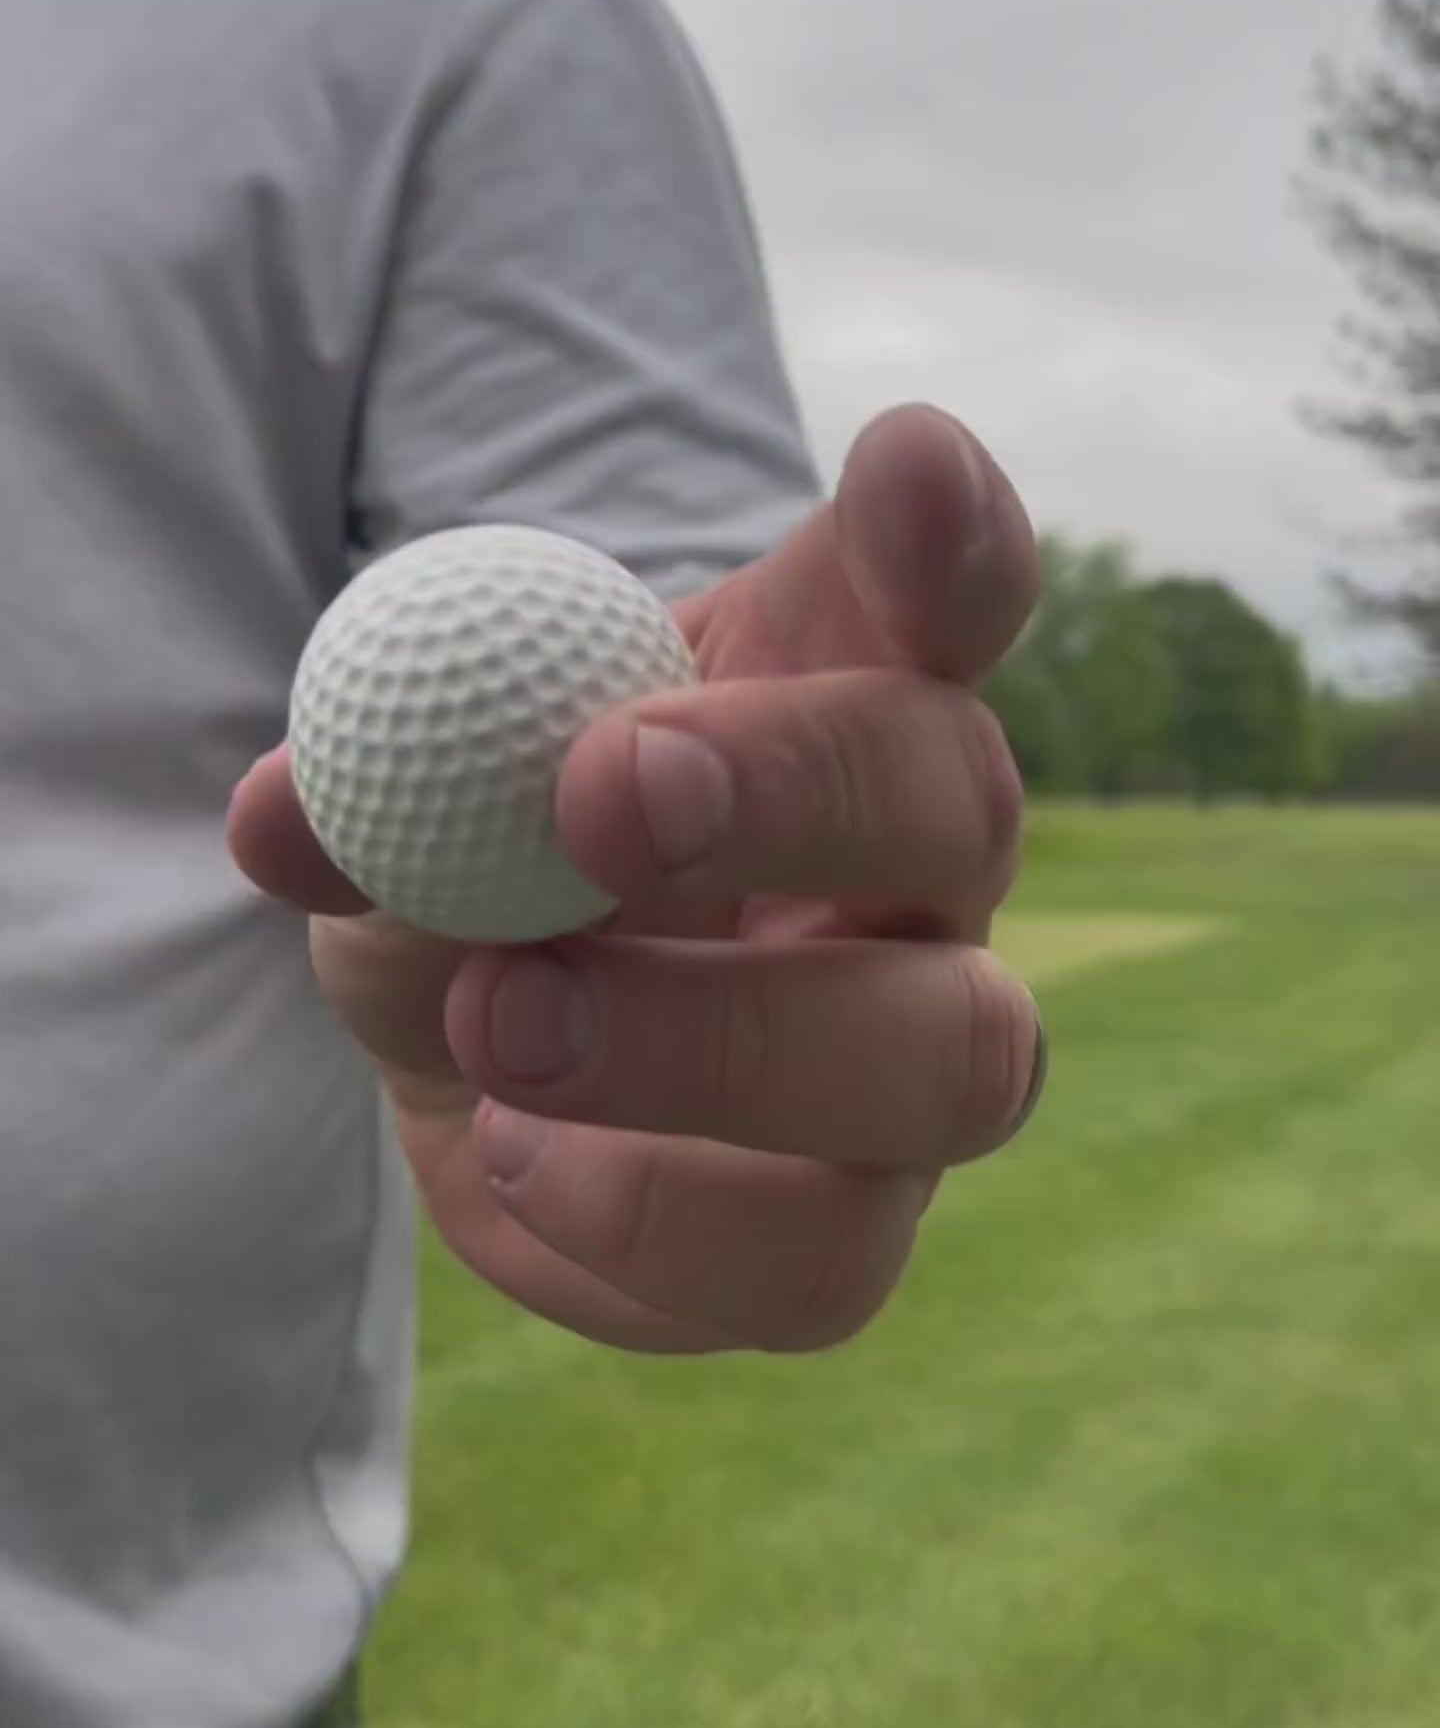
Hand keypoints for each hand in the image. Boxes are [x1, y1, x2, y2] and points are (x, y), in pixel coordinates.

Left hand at [228, 405, 1045, 1356]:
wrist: (478, 1054)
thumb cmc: (482, 864)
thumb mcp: (413, 788)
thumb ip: (373, 777)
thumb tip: (290, 811)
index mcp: (836, 699)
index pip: (947, 585)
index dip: (949, 530)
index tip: (902, 465)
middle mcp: (919, 873)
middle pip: (964, 802)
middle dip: (798, 788)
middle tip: (599, 797)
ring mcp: (914, 1062)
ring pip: (951, 1061)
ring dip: (716, 1043)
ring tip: (499, 1021)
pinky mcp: (848, 1232)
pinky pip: (818, 1261)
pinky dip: (651, 1215)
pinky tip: (511, 1149)